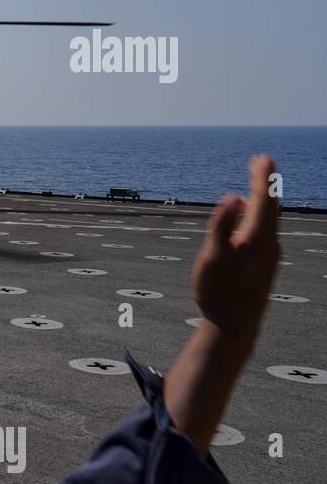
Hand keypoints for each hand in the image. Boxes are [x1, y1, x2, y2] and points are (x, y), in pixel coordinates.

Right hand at [191, 154, 280, 360]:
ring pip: (271, 219)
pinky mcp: (266, 264)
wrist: (234, 326)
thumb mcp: (212, 258)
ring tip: (258, 184)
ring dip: (264, 198)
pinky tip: (253, 217)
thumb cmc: (218, 293)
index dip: (262, 178)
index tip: (263, 158)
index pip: (262, 200)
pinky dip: (262, 214)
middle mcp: (270, 244)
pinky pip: (267, 230)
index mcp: (257, 239)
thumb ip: (221, 226)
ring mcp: (270, 255)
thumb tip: (232, 197)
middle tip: (263, 162)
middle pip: (271, 206)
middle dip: (266, 183)